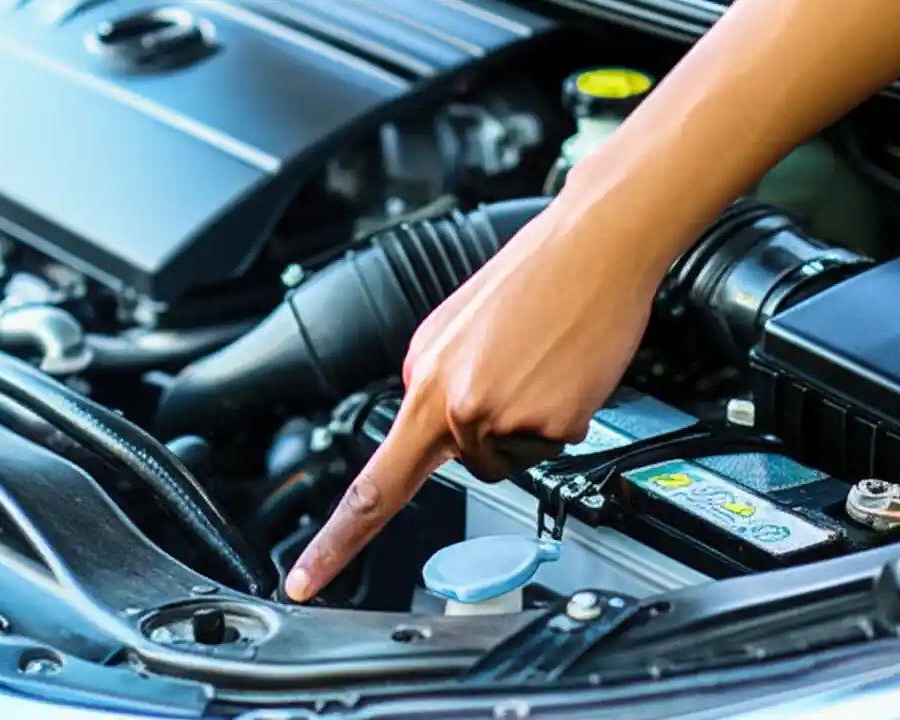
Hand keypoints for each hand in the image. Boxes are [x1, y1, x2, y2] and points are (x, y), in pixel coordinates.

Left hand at [284, 189, 670, 601]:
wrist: (594, 245)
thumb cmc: (535, 277)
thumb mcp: (456, 326)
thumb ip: (436, 382)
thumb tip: (437, 422)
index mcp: (421, 376)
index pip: (372, 482)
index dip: (336, 541)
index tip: (305, 581)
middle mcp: (452, 403)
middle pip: (468, 463)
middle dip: (492, 433)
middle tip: (517, 371)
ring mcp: (501, 417)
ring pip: (511, 458)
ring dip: (530, 425)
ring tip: (543, 363)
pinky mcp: (551, 424)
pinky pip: (554, 445)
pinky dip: (565, 417)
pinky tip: (566, 372)